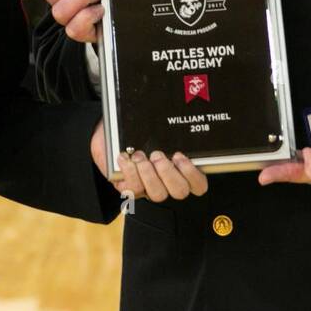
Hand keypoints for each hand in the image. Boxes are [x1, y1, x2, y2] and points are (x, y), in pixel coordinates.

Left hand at [90, 121, 207, 200]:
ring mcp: (150, 189)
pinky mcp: (131, 189)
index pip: (199, 184)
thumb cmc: (138, 131)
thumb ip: (169, 131)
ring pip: (158, 194)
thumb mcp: (156, 129)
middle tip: (156, 154)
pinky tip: (125, 157)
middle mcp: (168, 183)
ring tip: (139, 156)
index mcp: (182, 170)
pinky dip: (129, 172)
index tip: (178, 155)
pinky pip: (134, 190)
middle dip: (168, 172)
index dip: (192, 174)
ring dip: (148, 174)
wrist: (111, 136)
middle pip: (180, 191)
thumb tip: (180, 116)